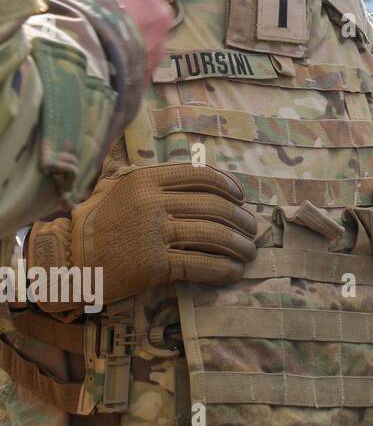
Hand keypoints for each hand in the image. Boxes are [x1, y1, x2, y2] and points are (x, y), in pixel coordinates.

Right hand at [26, 163, 258, 310]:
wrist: (67, 263)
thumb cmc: (93, 224)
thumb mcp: (112, 187)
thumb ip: (140, 172)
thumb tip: (161, 153)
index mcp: (146, 179)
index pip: (201, 176)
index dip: (228, 187)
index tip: (240, 198)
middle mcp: (152, 202)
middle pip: (214, 207)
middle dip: (241, 220)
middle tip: (251, 230)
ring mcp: (154, 233)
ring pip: (212, 235)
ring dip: (239, 246)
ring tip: (249, 252)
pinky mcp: (154, 264)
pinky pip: (200, 264)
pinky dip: (223, 269)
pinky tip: (233, 272)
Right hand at [36, 0, 170, 71]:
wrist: (76, 54)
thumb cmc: (71, 9)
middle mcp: (159, 9)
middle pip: (138, 7)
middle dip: (117, 14)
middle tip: (90, 22)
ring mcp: (159, 41)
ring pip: (141, 37)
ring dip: (122, 40)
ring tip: (94, 46)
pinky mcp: (152, 68)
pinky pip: (137, 63)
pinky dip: (122, 63)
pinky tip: (101, 64)